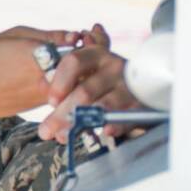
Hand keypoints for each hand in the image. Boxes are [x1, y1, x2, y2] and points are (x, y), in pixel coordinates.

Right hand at [0, 24, 134, 152]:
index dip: (93, 40)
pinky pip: (69, 91)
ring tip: (83, 52)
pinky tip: (68, 68)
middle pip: (87, 68)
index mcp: (42, 56)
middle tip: (94, 38)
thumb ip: (49, 36)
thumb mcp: (15, 36)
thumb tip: (76, 35)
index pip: (82, 48)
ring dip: (86, 67)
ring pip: (80, 82)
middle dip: (96, 53)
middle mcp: (49, 78)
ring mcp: (50, 95)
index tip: (92, 31)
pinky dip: (74, 80)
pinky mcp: (46, 106)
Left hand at [38, 23, 140, 143]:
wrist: (147, 89)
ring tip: (63, 136)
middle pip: (84, 91)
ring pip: (101, 106)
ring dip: (80, 123)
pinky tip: (105, 131)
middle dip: (62, 113)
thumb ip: (62, 78)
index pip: (74, 61)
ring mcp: (129, 87)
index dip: (59, 82)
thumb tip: (42, 84)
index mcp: (97, 55)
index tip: (51, 101)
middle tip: (46, 130)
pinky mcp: (141, 106)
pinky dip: (116, 125)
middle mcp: (114, 67)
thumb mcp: (85, 73)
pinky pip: (127, 117)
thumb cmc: (106, 83)